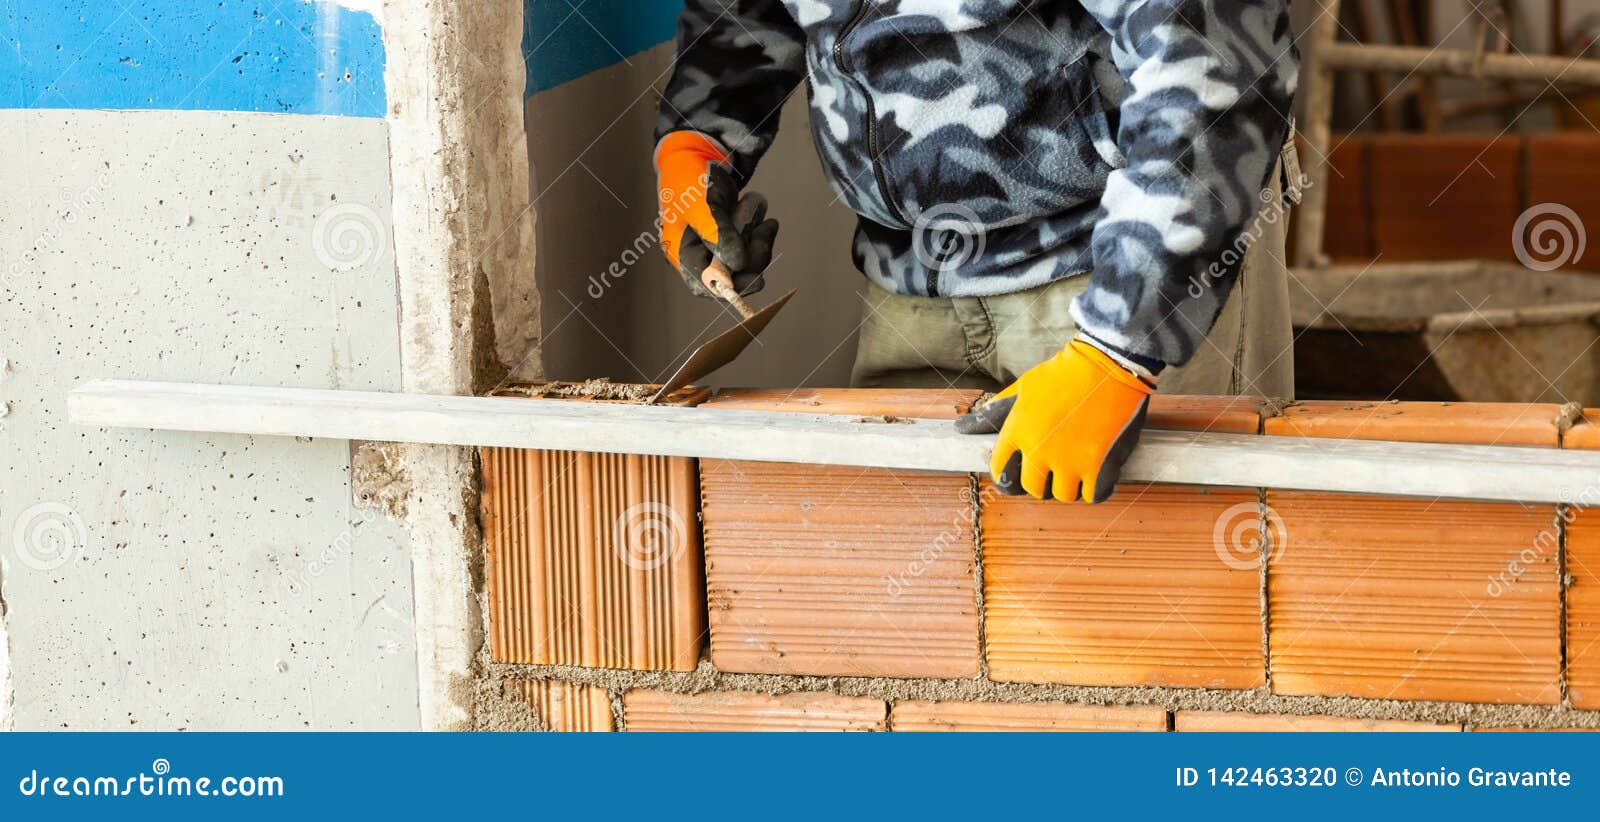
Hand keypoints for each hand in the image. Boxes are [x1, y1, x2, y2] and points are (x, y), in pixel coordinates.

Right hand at [655, 131, 779, 299]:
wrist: (697, 155)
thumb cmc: (691, 179)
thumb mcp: (702, 206)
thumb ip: (718, 235)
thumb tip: (738, 264)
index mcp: (682, 253)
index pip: (705, 284)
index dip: (731, 287)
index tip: (758, 279)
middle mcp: (699, 255)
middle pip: (731, 276)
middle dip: (753, 257)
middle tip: (767, 230)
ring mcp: (717, 247)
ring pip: (746, 263)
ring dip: (761, 243)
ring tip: (768, 222)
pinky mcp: (732, 238)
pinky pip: (752, 248)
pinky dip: (761, 235)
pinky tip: (764, 219)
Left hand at [955, 338, 1153, 502]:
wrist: (1108, 364)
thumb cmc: (1063, 373)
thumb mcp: (1023, 387)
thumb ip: (995, 411)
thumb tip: (961, 427)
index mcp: (1017, 432)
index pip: (1000, 470)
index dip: (1009, 474)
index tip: (1019, 472)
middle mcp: (1039, 451)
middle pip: (1031, 488)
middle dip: (1039, 483)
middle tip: (1052, 471)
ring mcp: (1070, 462)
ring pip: (1062, 495)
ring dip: (1068, 486)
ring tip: (1076, 471)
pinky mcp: (1100, 466)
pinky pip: (1093, 496)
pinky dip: (1094, 490)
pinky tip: (1096, 476)